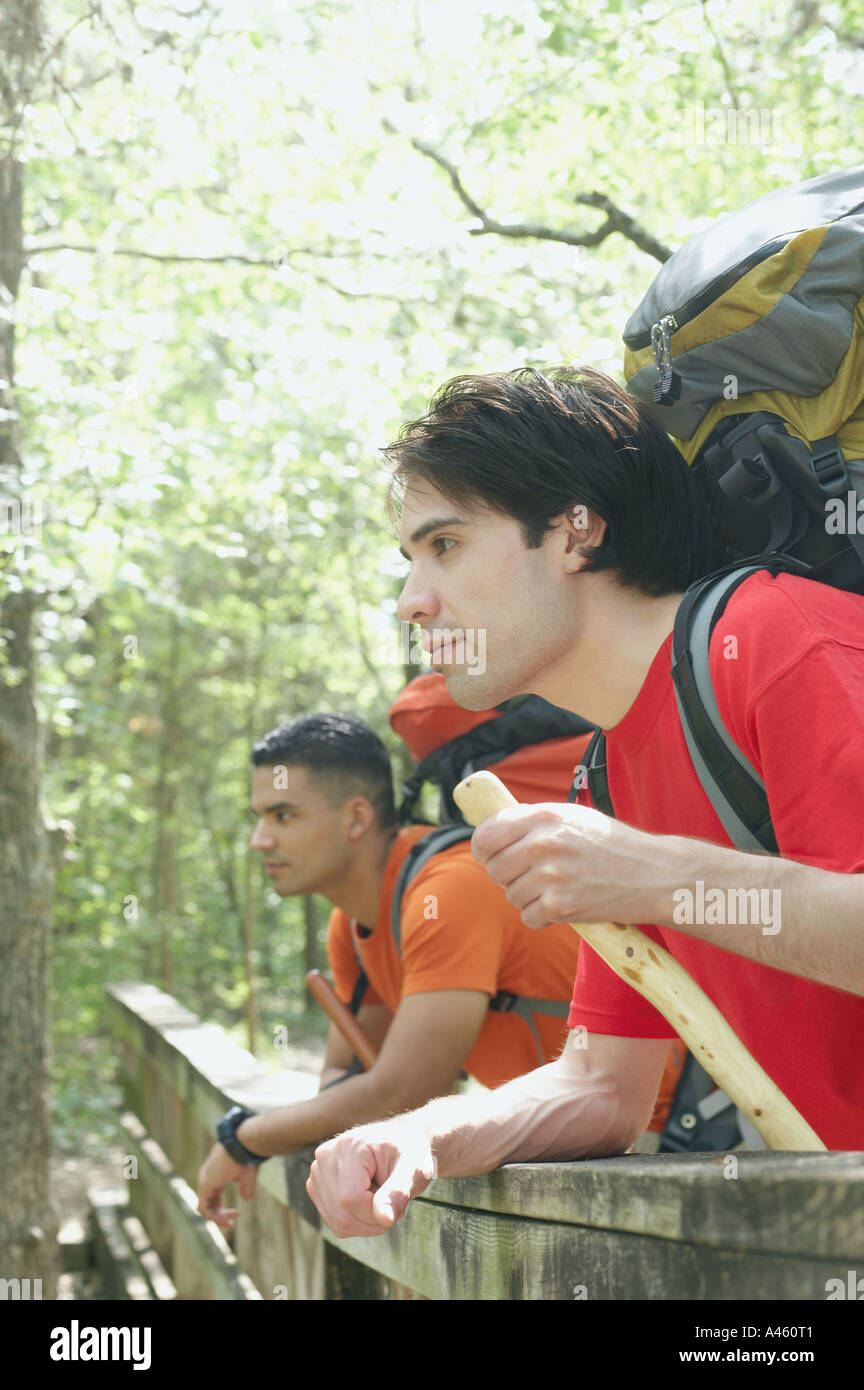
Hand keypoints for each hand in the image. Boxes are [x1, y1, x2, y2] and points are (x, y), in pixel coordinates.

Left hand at [196, 1143, 257, 1229]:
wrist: (244, 1144)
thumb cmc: (247, 1157)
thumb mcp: (247, 1176)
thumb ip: (246, 1189)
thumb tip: (248, 1200)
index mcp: (215, 1176)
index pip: (213, 1198)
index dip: (222, 1210)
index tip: (236, 1215)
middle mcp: (207, 1179)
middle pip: (208, 1204)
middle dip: (220, 1216)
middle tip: (232, 1224)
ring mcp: (204, 1181)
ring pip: (205, 1208)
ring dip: (218, 1218)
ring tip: (232, 1221)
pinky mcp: (205, 1185)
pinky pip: (204, 1208)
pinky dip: (215, 1216)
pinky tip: (227, 1217)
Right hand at [306, 1123, 435, 1238]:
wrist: (400, 1142)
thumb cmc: (410, 1152)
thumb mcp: (414, 1168)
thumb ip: (398, 1191)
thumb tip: (384, 1219)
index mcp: (347, 1146)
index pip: (351, 1199)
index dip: (377, 1212)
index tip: (399, 1203)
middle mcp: (325, 1156)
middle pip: (343, 1214)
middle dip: (374, 1219)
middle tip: (394, 1200)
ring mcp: (317, 1172)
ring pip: (338, 1222)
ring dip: (367, 1222)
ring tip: (382, 1197)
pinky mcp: (317, 1186)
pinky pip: (335, 1222)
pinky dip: (358, 1222)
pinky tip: (369, 1201)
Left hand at [471, 802, 667, 928]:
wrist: (653, 873)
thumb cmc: (611, 844)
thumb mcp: (571, 816)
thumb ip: (532, 821)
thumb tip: (491, 831)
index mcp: (543, 816)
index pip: (486, 835)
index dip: (484, 849)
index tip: (491, 855)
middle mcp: (543, 844)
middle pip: (494, 869)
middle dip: (508, 875)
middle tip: (533, 874)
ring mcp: (551, 876)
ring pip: (511, 895)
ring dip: (528, 896)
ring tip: (558, 886)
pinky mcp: (560, 906)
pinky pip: (528, 916)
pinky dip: (542, 916)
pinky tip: (564, 904)